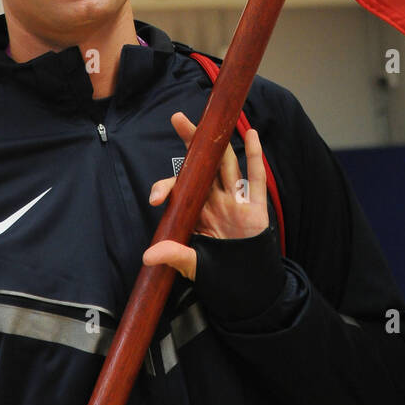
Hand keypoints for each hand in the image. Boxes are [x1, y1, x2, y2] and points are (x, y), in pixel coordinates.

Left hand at [142, 112, 268, 279]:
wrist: (248, 286)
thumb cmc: (219, 274)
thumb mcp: (193, 266)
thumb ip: (174, 256)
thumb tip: (148, 256)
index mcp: (196, 212)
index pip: (179, 190)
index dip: (167, 187)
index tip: (156, 198)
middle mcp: (214, 201)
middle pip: (202, 165)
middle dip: (192, 142)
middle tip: (178, 118)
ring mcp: (236, 201)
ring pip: (226, 165)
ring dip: (219, 143)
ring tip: (211, 121)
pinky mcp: (256, 207)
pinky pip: (255, 177)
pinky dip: (254, 156)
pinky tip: (250, 135)